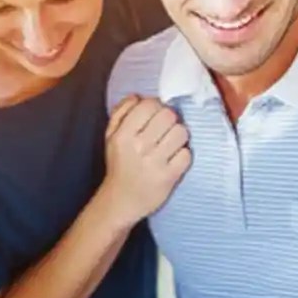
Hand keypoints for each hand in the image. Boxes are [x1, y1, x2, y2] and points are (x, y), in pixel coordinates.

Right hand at [99, 94, 191, 224]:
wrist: (120, 201)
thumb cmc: (118, 165)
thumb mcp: (110, 137)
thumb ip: (121, 112)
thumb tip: (138, 96)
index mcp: (122, 135)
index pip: (149, 105)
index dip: (156, 107)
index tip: (154, 116)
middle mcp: (138, 147)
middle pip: (169, 115)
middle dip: (169, 120)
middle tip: (164, 130)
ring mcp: (155, 162)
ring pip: (181, 132)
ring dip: (178, 136)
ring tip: (170, 144)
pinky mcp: (169, 177)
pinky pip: (187, 154)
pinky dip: (183, 156)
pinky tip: (173, 159)